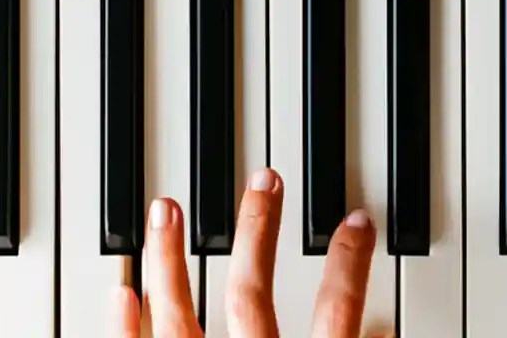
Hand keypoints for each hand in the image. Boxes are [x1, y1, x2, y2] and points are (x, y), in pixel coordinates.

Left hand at [115, 168, 376, 337]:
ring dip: (170, 259)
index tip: (357, 221)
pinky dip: (126, 327)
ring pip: (179, 319)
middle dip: (257, 232)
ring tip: (165, 208)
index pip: (337, 311)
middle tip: (263, 182)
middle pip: (250, 296)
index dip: (349, 262)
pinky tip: (122, 291)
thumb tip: (384, 326)